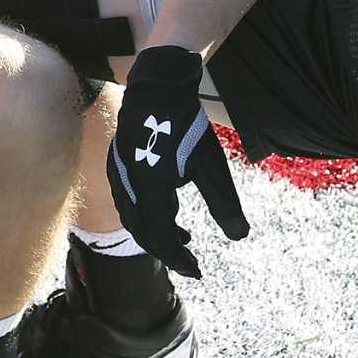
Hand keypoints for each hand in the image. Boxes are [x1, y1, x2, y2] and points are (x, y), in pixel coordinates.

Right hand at [107, 45, 248, 279]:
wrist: (156, 86)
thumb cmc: (185, 124)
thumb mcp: (211, 165)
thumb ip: (223, 203)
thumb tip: (240, 236)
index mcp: (150, 191)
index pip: (161, 239)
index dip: (179, 260)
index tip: (198, 271)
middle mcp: (128, 188)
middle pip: (143, 234)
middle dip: (167, 251)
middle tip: (190, 261)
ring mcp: (118, 176)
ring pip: (133, 219)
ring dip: (156, 234)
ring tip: (183, 237)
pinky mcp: (117, 166)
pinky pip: (128, 203)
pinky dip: (146, 216)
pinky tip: (164, 208)